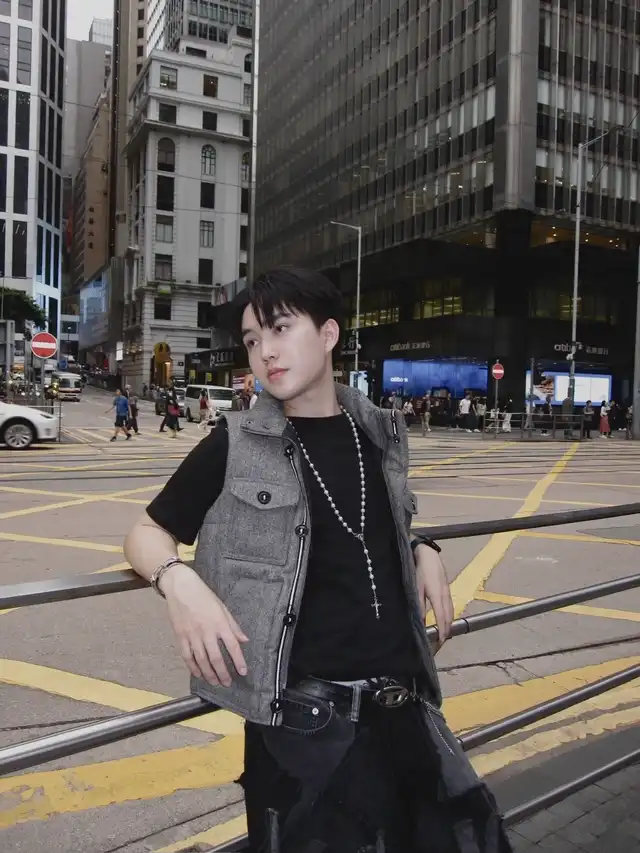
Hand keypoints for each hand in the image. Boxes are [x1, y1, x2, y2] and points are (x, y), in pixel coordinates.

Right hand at [161, 563, 248, 686]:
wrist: (181, 587)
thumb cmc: (203, 595)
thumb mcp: (222, 607)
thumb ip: (233, 626)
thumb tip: (244, 640)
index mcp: (219, 623)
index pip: (232, 646)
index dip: (238, 661)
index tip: (243, 672)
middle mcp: (206, 631)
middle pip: (216, 658)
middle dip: (223, 673)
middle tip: (228, 683)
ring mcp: (192, 635)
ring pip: (201, 661)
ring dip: (209, 674)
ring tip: (215, 682)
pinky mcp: (180, 637)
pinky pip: (187, 656)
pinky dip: (193, 668)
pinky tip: (198, 674)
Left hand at [414, 545, 453, 647]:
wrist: (428, 554)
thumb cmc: (420, 570)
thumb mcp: (416, 587)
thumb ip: (419, 604)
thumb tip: (420, 620)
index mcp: (437, 596)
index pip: (441, 618)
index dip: (442, 630)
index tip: (441, 641)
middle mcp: (445, 595)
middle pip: (449, 616)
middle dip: (447, 630)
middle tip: (443, 641)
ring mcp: (448, 592)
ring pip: (451, 611)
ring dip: (449, 623)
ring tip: (445, 633)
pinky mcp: (447, 588)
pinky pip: (451, 605)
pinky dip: (450, 615)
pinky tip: (446, 618)